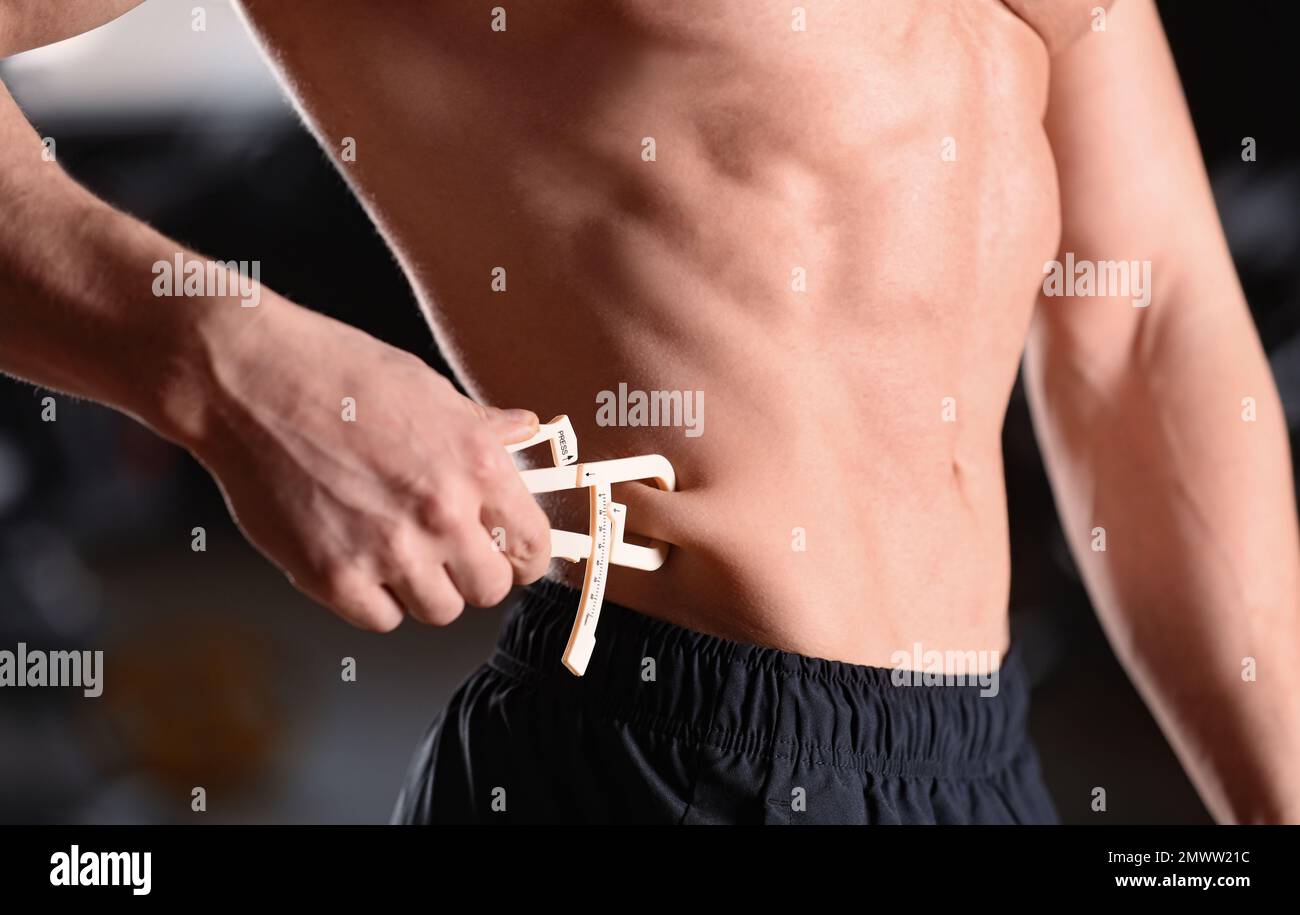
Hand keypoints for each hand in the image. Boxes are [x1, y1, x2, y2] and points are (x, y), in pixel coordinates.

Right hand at [175, 301, 551, 630]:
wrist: (250, 381)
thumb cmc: (337, 372)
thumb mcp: (430, 389)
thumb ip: (483, 426)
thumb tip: (524, 430)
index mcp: (477, 464)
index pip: (533, 547)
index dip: (523, 556)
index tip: (510, 556)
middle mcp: (442, 512)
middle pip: (490, 589)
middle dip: (473, 574)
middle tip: (448, 553)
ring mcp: (389, 549)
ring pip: (440, 611)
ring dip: (425, 589)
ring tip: (397, 551)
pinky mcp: (334, 576)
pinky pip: (381, 619)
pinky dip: (373, 599)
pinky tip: (359, 559)